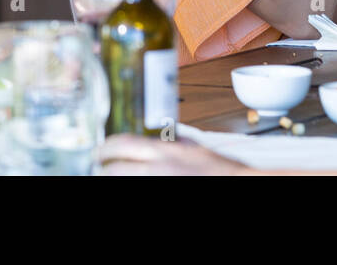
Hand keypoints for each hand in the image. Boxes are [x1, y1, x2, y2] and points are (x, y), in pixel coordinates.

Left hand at [100, 134, 249, 174]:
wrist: (239, 184)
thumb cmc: (222, 172)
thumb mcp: (197, 150)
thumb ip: (179, 143)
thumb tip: (168, 137)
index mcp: (165, 152)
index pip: (123, 144)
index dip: (106, 147)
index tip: (99, 150)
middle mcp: (158, 169)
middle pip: (114, 169)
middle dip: (102, 169)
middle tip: (97, 167)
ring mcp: (158, 184)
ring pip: (123, 182)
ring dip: (114, 179)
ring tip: (109, 176)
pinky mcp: (160, 199)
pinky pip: (135, 189)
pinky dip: (130, 185)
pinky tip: (130, 184)